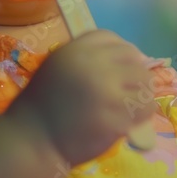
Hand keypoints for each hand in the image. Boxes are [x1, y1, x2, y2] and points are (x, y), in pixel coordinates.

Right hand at [6, 29, 156, 165]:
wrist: (32, 140)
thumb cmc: (41, 106)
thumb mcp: (56, 67)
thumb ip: (83, 59)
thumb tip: (118, 61)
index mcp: (75, 50)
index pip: (111, 37)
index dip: (119, 51)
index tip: (119, 67)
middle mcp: (92, 65)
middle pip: (132, 57)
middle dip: (133, 72)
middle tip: (129, 89)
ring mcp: (106, 90)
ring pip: (144, 81)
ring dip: (141, 92)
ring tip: (132, 104)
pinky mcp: (116, 116)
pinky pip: (144, 107)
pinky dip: (142, 113)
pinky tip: (131, 119)